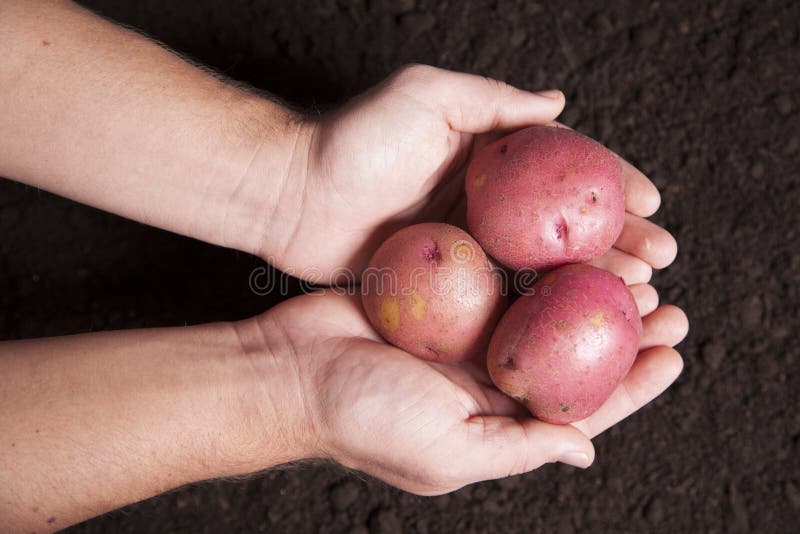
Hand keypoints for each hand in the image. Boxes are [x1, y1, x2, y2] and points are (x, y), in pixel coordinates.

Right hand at [249, 286, 686, 494]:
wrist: (289, 370)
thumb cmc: (363, 418)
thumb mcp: (447, 450)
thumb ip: (518, 448)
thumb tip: (587, 449)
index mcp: (494, 418)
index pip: (580, 405)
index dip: (632, 382)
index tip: (673, 353)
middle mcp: (486, 376)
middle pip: (569, 349)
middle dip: (620, 326)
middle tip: (665, 297)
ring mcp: (463, 331)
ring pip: (540, 304)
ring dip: (584, 285)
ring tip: (628, 262)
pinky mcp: (439, 292)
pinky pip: (496, 272)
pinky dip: (530, 257)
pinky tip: (558, 236)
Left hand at [263, 64, 675, 282]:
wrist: (290, 197)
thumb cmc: (351, 141)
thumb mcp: (424, 98)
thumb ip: (491, 102)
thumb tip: (559, 101)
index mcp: (486, 158)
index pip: (564, 170)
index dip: (611, 185)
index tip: (651, 203)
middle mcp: (484, 203)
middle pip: (563, 225)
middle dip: (615, 241)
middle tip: (659, 264)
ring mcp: (466, 245)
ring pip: (539, 266)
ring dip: (588, 282)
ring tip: (634, 296)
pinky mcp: (443, 283)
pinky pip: (499, 296)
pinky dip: (536, 311)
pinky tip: (569, 326)